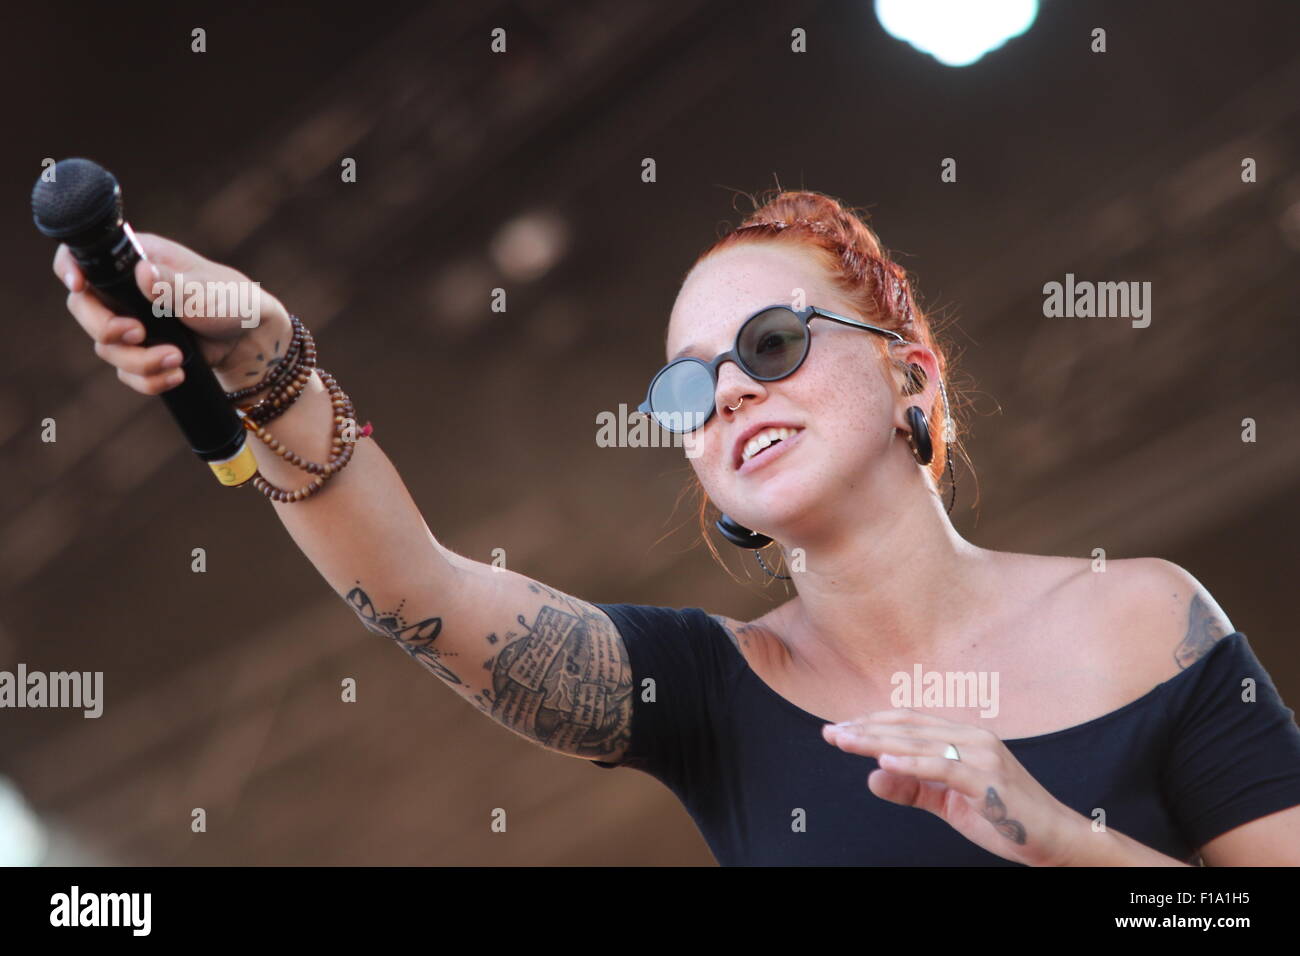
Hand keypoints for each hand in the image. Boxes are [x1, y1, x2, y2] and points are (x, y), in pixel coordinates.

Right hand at [54, 232, 289, 394]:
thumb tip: (143, 273)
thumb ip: (173, 286)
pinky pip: (126, 374)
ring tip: (177, 359)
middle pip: (83, 308)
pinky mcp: (143, 353)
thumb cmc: (234, 302)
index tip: (78, 284)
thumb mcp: (207, 292)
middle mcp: (127, 291)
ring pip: (106, 347)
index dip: (70, 266)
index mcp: (138, 260)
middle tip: (137, 334)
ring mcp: (132, 323)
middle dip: (105, 328)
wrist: (253, 342)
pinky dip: (149, 380)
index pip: (86, 256)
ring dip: (138, 360)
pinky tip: (177, 376)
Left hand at [822, 708, 1084, 865]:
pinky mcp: (988, 780)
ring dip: (877, 741)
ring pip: (919, 743)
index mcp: (964, 737)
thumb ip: (913, 788)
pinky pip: (942, 768)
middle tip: (830, 731)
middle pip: (908, 728)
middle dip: (865, 729)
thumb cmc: (1003, 817)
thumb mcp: (948, 803)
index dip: (872, 723)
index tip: (840, 729)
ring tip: (845, 740)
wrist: (1055, 840)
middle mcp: (972, 738)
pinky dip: (911, 763)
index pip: (909, 723)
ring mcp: (982, 756)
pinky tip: (883, 761)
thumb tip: (872, 777)